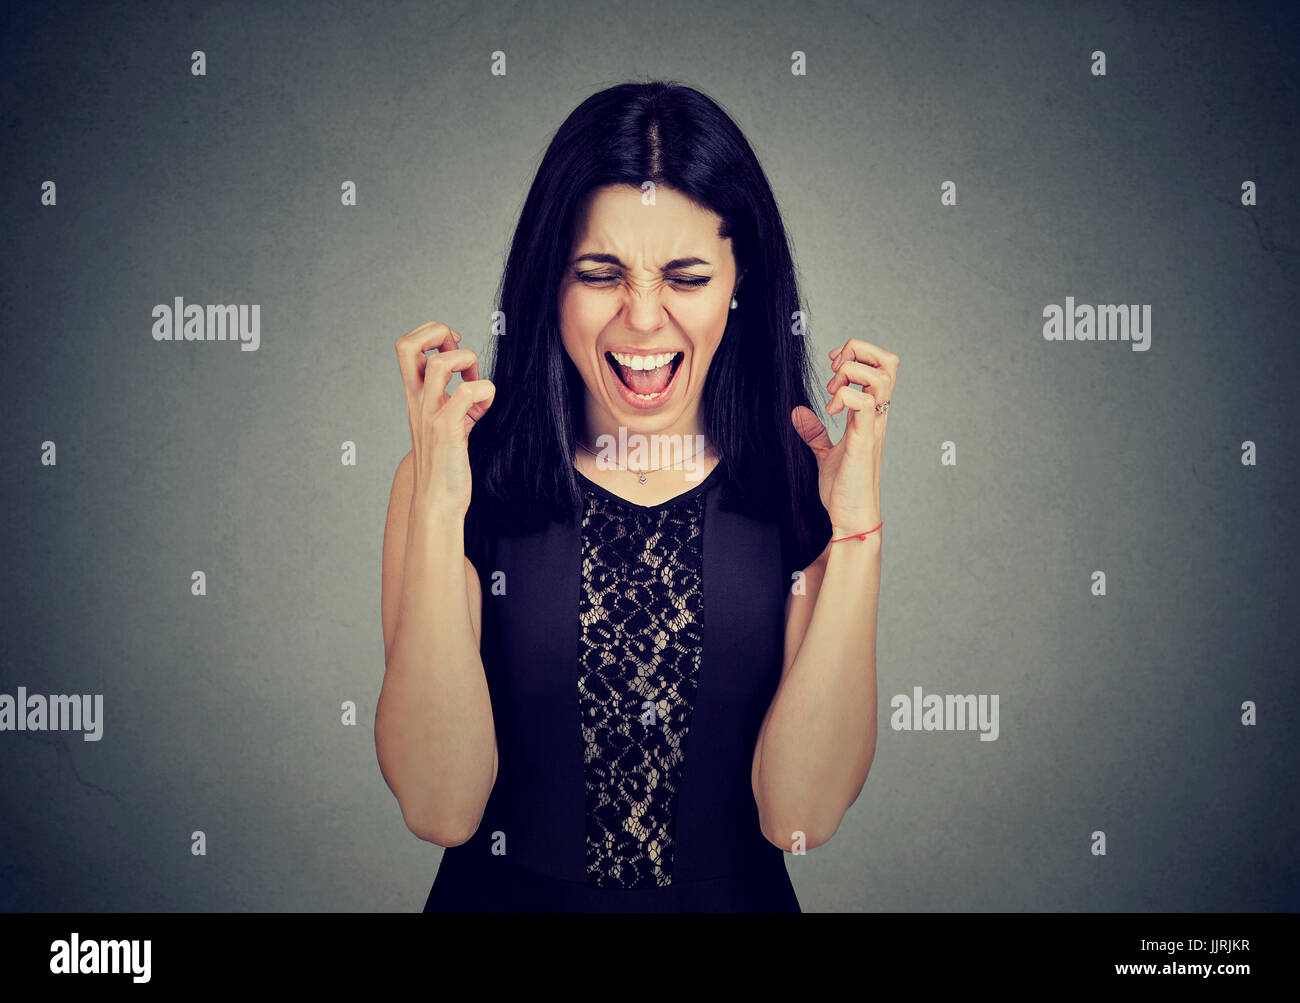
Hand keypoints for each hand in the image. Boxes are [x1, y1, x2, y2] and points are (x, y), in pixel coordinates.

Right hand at [395, 321, 495, 519]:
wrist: (438, 501)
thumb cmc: (446, 463)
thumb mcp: (445, 422)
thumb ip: (453, 399)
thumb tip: (474, 383)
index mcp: (415, 396)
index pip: (406, 346)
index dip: (430, 334)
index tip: (454, 345)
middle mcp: (418, 401)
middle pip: (407, 345)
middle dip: (436, 331)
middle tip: (458, 347)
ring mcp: (431, 414)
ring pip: (441, 363)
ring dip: (467, 360)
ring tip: (476, 382)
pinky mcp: (448, 430)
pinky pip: (468, 393)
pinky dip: (485, 391)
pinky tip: (485, 410)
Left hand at [791, 338, 897, 537]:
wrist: (851, 517)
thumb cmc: (843, 489)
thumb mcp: (825, 454)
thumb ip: (815, 433)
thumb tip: (798, 412)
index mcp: (869, 415)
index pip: (880, 367)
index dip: (857, 355)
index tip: (832, 366)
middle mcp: (876, 416)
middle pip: (889, 362)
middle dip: (860, 351)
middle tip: (835, 370)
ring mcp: (872, 427)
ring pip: (882, 376)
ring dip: (852, 372)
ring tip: (832, 390)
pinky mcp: (864, 440)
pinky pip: (865, 403)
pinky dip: (845, 397)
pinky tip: (831, 411)